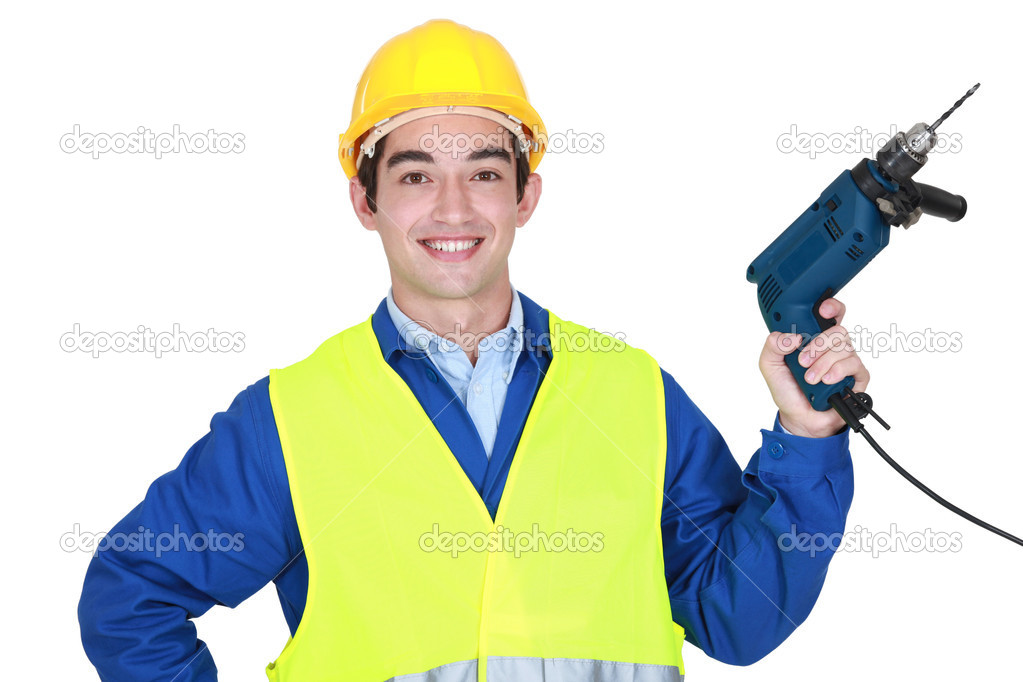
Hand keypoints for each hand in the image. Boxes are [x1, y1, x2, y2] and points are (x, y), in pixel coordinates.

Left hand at [758, 298, 869, 437]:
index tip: (822, 310)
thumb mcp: (770, 365)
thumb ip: (773, 345)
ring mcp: (846, 361)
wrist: (798, 417)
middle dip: (818, 345)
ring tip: (810, 379)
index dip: (831, 307)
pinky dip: (836, 372)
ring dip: (822, 364)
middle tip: (803, 361)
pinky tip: (826, 382)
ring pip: (844, 348)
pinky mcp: (857, 377)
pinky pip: (854, 365)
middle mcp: (832, 347)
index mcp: (814, 338)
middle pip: (838, 330)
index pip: (830, 314)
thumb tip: (792, 336)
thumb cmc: (788, 389)